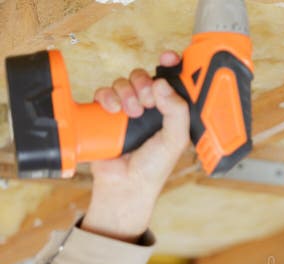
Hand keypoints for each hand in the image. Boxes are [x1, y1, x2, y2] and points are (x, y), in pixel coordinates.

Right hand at [82, 51, 189, 242]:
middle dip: (145, 84)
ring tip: (131, 113)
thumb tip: (163, 85)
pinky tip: (113, 110)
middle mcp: (152, 108)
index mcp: (172, 113)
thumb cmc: (154, 168)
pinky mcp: (108, 113)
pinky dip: (108, 96)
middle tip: (148, 102)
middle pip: (146, 77)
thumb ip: (176, 112)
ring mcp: (130, 110)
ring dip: (127, 93)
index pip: (173, 82)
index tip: (168, 57)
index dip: (172, 65)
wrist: (124, 185)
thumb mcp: (175, 140)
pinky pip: (105, 91)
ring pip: (126, 82)